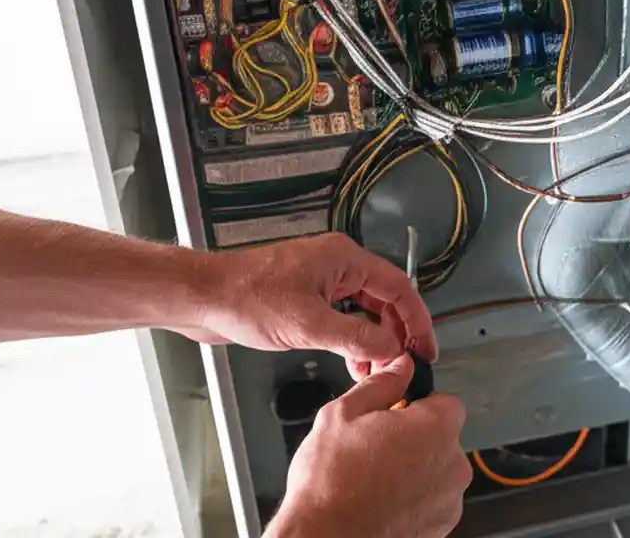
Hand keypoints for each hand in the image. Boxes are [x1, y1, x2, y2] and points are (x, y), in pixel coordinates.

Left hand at [188, 233, 436, 364]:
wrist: (203, 297)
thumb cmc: (245, 298)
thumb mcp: (309, 325)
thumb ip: (357, 338)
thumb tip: (391, 349)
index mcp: (343, 259)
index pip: (398, 287)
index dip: (417, 320)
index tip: (425, 348)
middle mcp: (335, 265)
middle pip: (384, 299)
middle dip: (396, 333)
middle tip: (405, 364)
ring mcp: (319, 280)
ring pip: (363, 311)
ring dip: (373, 341)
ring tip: (377, 370)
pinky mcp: (304, 297)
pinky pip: (341, 318)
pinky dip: (352, 340)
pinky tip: (352, 362)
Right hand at [266, 355, 470, 537]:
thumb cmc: (331, 484)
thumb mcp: (343, 414)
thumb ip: (381, 385)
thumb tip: (400, 369)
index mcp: (436, 428)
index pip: (446, 401)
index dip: (418, 404)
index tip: (396, 413)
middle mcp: (452, 463)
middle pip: (442, 437)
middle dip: (415, 438)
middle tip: (376, 446)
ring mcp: (449, 499)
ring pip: (436, 470)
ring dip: (414, 469)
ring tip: (374, 477)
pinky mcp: (442, 526)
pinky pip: (432, 499)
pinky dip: (413, 498)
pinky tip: (381, 499)